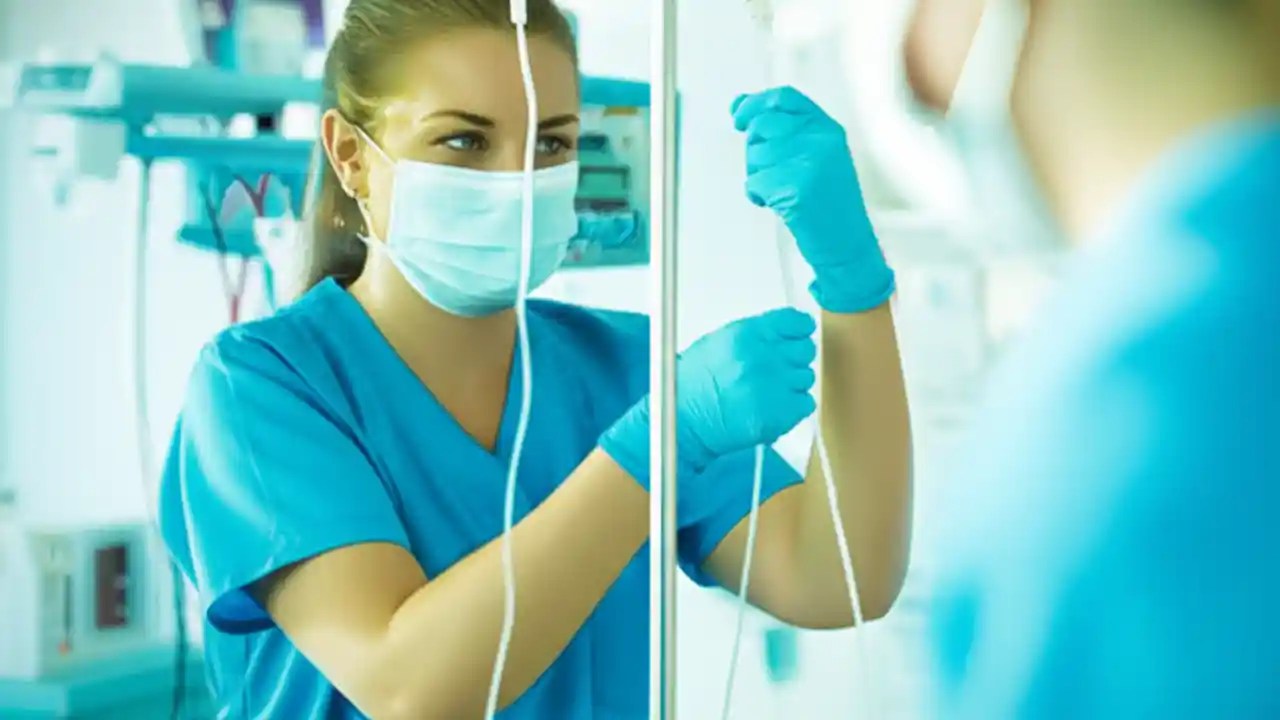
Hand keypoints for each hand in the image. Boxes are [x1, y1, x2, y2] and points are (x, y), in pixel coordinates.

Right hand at [598, 309, 817, 517]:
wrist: (685, 422)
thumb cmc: (695, 385)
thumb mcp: (718, 342)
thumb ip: (754, 335)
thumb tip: (783, 333)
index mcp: (747, 334)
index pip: (796, 321)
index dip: (800, 329)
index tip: (799, 336)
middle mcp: (763, 356)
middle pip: (806, 349)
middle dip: (794, 359)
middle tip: (776, 371)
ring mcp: (774, 385)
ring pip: (806, 377)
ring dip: (792, 385)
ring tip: (766, 393)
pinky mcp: (781, 412)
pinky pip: (805, 403)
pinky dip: (793, 408)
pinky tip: (771, 408)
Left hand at [732, 86, 894, 312]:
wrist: (847, 245)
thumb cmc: (828, 203)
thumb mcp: (815, 156)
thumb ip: (782, 129)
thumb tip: (737, 104)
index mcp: (828, 129)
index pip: (784, 98)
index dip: (755, 103)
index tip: (739, 117)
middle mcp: (821, 140)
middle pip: (762, 126)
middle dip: (755, 151)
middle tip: (774, 174)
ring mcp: (810, 163)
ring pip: (754, 156)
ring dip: (758, 177)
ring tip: (783, 192)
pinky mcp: (796, 188)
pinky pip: (754, 183)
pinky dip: (758, 197)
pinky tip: (779, 205)